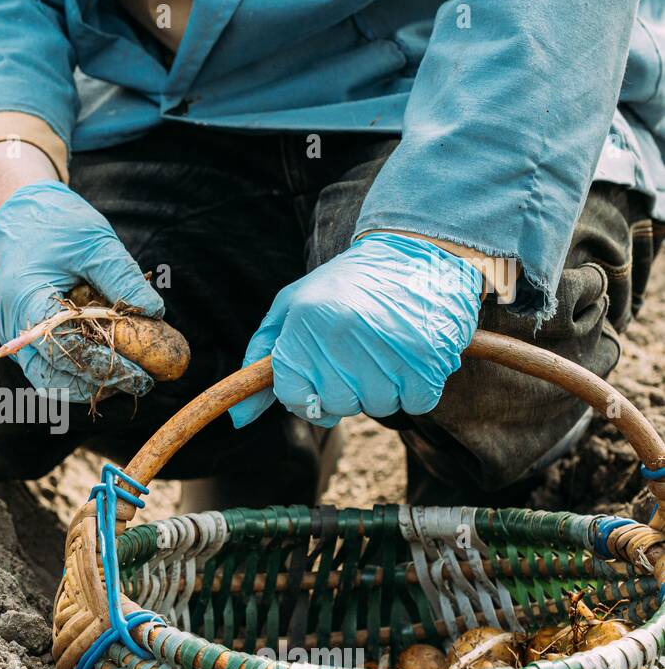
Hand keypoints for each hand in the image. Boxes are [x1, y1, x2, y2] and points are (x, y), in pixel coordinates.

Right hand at [0, 180, 163, 402]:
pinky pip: (49, 366)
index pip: (64, 349)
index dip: (104, 367)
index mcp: (24, 299)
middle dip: (98, 385)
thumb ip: (122, 278)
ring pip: (49, 379)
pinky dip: (78, 371)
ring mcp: (14, 336)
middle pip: (52, 377)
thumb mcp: (94, 242)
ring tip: (129, 375)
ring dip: (88, 383)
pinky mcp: (23, 338)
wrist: (19, 215)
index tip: (142, 376)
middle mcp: (12, 325)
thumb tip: (156, 312)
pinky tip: (110, 363)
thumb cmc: (56, 224)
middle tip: (141, 381)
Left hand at [230, 232, 482, 428]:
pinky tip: (412, 355)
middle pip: (337, 405)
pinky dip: (417, 388)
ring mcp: (387, 346)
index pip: (292, 395)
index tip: (319, 376)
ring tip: (387, 348)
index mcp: (304, 323)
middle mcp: (342, 334)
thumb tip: (239, 419)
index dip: (306, 394)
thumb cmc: (345, 285)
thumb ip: (262, 357)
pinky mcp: (429, 356)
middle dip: (348, 389)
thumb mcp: (292, 306)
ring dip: (384, 388)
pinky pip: (416, 403)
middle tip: (359, 354)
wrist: (416, 249)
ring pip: (378, 407)